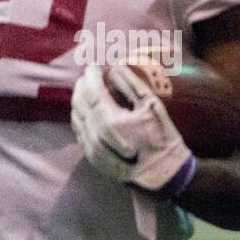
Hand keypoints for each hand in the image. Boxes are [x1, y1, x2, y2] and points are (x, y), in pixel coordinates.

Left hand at [70, 64, 194, 195]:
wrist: (163, 175)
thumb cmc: (162, 139)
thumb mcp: (152, 107)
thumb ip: (131, 84)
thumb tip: (114, 69)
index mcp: (110, 120)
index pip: (92, 90)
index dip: (92, 74)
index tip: (94, 64)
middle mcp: (95, 134)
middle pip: (79, 102)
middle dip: (83, 85)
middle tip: (90, 75)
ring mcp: (91, 147)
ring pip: (76, 116)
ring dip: (79, 100)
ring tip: (88, 90)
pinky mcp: (91, 157)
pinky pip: (78, 131)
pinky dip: (81, 116)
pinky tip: (89, 111)